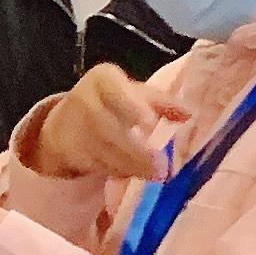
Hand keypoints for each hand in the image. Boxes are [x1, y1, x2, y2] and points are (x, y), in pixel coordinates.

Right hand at [29, 64, 195, 182]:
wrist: (66, 122)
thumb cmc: (112, 104)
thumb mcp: (135, 95)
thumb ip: (162, 103)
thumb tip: (189, 113)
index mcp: (104, 80)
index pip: (114, 90)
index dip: (130, 105)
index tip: (150, 123)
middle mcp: (84, 100)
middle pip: (107, 127)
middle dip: (135, 150)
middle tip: (162, 167)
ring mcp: (74, 127)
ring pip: (102, 150)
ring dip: (130, 165)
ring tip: (156, 174)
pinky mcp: (69, 151)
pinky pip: (96, 163)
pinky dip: (117, 171)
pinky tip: (133, 174)